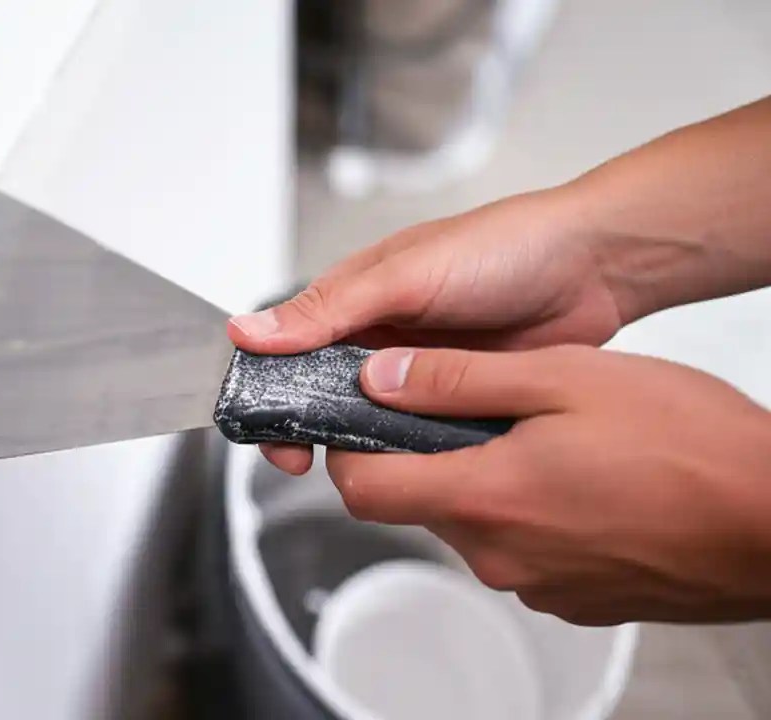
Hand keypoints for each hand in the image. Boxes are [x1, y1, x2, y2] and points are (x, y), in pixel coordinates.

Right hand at [228, 189, 632, 473]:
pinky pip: (420, 438)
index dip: (269, 394)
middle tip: (311, 460)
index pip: (286, 354)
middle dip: (309, 431)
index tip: (268, 430)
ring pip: (369, 424)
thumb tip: (248, 332)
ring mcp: (417, 375)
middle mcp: (378, 341)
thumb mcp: (403, 277)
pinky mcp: (455, 403)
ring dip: (363, 445)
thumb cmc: (502, 248)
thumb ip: (328, 310)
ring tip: (367, 465)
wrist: (594, 266)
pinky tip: (415, 468)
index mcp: (352, 302)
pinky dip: (412, 454)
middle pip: (320, 398)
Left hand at [333, 344, 770, 624]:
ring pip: (473, 523)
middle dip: (431, 455)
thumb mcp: (565, 379)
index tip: (366, 419)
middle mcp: (498, 554)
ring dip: (488, 480)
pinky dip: (531, 512)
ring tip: (553, 438)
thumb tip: (384, 379)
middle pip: (418, 503)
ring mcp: (536, 584)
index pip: (361, 490)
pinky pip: (521, 549)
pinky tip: (582, 478)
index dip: (350, 450)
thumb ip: (460, 380)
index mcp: (483, 496)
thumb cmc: (691, 446)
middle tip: (487, 408)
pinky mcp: (572, 598)